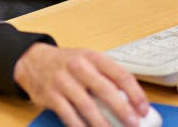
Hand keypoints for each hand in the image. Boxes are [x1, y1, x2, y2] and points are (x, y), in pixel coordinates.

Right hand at [13, 42, 148, 126]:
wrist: (33, 61)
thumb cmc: (67, 63)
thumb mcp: (88, 61)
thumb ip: (106, 76)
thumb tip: (130, 101)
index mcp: (94, 57)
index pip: (120, 74)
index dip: (135, 92)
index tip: (144, 108)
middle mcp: (79, 67)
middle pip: (105, 90)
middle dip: (122, 109)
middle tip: (134, 123)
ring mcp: (63, 82)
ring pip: (87, 106)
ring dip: (102, 123)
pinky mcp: (51, 96)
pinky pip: (68, 116)